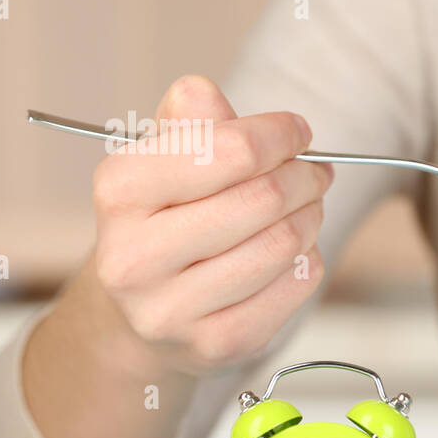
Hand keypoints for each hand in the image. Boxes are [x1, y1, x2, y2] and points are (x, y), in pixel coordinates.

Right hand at [90, 75, 332, 373]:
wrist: (138, 315)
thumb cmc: (164, 221)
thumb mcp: (163, 161)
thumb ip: (189, 121)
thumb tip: (202, 93)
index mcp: (119, 192)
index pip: (228, 150)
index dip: (279, 135)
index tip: (300, 132)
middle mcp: (134, 257)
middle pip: (262, 200)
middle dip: (305, 177)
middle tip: (317, 171)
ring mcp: (172, 310)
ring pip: (283, 244)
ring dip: (312, 216)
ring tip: (308, 206)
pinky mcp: (215, 344)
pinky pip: (295, 286)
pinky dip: (309, 259)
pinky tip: (294, 251)